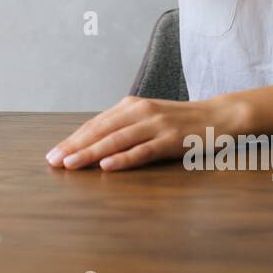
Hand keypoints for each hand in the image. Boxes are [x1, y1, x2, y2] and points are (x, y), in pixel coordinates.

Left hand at [45, 96, 247, 171]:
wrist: (219, 116)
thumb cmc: (180, 121)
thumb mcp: (149, 117)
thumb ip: (125, 127)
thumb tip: (93, 145)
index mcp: (131, 106)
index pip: (95, 124)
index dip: (73, 139)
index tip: (53, 153)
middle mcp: (140, 112)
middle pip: (100, 131)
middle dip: (74, 147)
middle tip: (52, 161)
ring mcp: (155, 125)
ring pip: (116, 140)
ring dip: (90, 153)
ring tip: (70, 164)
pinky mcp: (171, 140)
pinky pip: (142, 151)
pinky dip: (123, 159)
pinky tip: (106, 166)